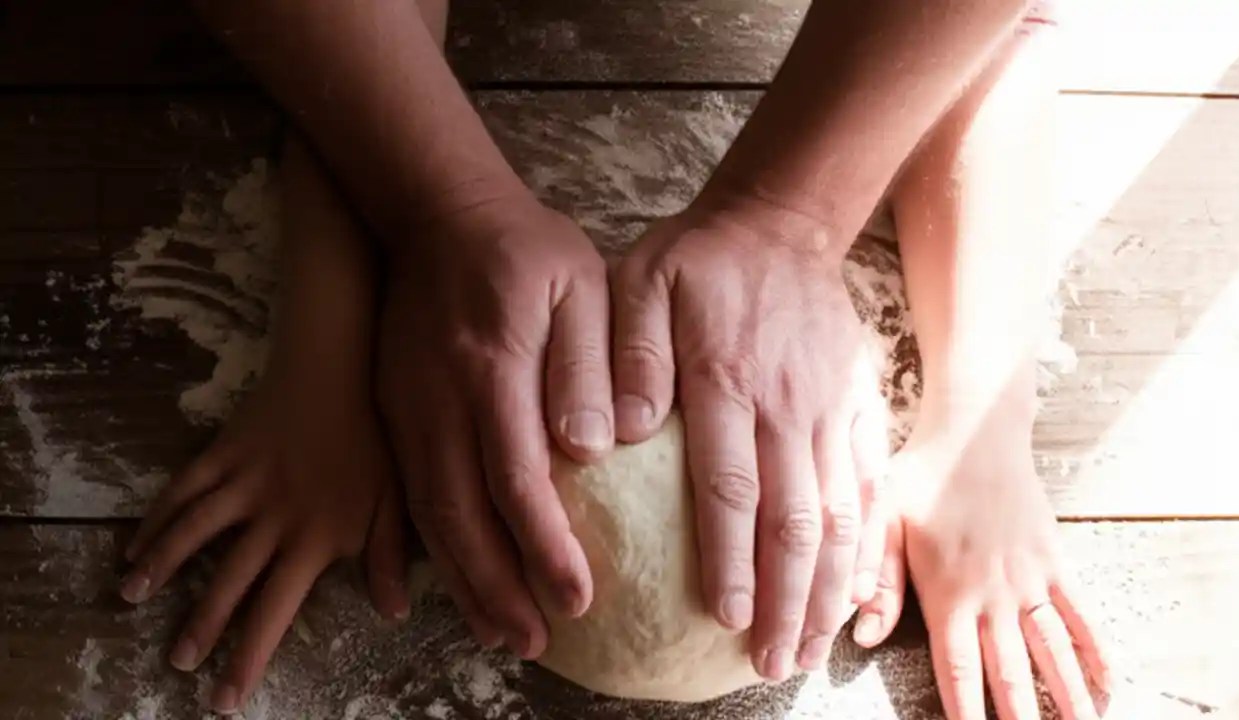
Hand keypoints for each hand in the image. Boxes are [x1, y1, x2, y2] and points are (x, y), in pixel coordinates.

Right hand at [121, 372, 408, 713]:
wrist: (340, 371)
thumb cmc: (373, 439)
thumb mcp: (393, 502)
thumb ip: (387, 558)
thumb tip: (395, 612)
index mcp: (313, 538)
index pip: (275, 611)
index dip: (248, 657)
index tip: (224, 697)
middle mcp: (272, 518)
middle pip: (228, 583)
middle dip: (200, 628)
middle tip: (177, 663)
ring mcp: (243, 484)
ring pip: (193, 533)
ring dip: (160, 567)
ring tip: (131, 598)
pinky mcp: (222, 454)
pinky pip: (183, 490)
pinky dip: (157, 518)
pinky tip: (135, 543)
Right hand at [376, 194, 610, 657]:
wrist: (438, 213)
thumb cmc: (525, 250)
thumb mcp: (578, 284)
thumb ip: (589, 363)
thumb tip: (591, 447)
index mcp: (492, 367)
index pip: (517, 478)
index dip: (545, 547)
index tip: (577, 598)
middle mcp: (438, 399)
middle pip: (460, 515)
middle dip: (497, 588)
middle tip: (534, 641)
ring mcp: (405, 408)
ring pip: (427, 514)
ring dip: (462, 581)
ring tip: (499, 631)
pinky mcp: (392, 412)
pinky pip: (406, 494)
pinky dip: (427, 548)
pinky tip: (452, 583)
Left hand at [611, 199, 889, 679]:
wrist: (781, 221)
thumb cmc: (698, 260)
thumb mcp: (639, 282)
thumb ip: (627, 353)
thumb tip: (614, 431)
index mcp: (727, 377)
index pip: (731, 485)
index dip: (731, 557)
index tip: (727, 618)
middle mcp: (787, 403)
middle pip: (794, 517)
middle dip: (787, 598)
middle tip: (770, 662)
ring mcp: (830, 407)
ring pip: (839, 512)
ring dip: (828, 587)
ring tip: (810, 649)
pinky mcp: (857, 404)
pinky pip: (869, 483)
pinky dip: (866, 543)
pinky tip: (857, 593)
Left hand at [883, 398, 1111, 718]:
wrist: (975, 431)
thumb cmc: (921, 475)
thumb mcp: (881, 519)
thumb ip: (874, 578)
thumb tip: (861, 634)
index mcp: (949, 592)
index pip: (959, 668)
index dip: (965, 711)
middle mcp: (994, 594)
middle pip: (1010, 672)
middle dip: (1021, 717)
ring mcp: (1029, 580)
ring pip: (1052, 651)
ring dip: (1067, 696)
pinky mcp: (1054, 561)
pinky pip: (1080, 614)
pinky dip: (1096, 650)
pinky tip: (1108, 683)